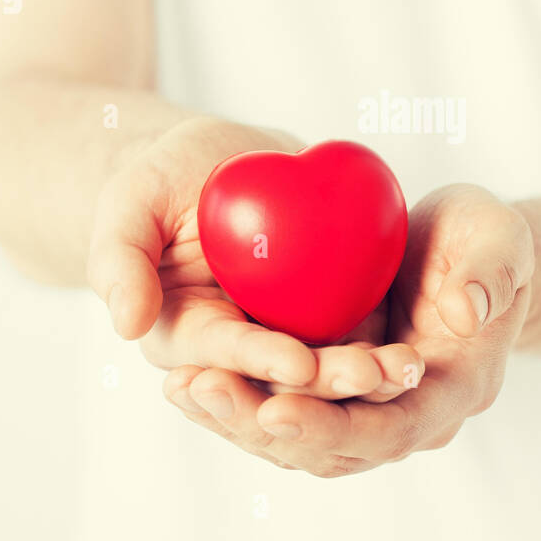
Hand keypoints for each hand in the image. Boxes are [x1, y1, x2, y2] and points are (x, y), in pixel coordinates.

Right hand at [87, 118, 421, 412]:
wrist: (218, 161)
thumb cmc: (161, 178)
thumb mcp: (130, 201)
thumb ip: (119, 258)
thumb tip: (127, 324)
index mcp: (184, 334)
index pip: (224, 353)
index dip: (260, 359)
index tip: (297, 362)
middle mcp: (237, 348)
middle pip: (284, 374)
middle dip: (329, 380)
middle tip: (377, 376)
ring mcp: (284, 334)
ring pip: (328, 366)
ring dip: (367, 375)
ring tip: (408, 369)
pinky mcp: (323, 316)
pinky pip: (356, 336)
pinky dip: (385, 347)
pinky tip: (420, 348)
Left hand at [163, 183, 534, 476]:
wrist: (467, 251)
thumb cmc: (486, 240)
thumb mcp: (501, 237)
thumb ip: (490, 272)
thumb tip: (464, 313)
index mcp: (452, 391)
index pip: (389, 431)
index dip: (330, 427)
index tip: (274, 409)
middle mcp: (407, 416)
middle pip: (329, 448)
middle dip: (260, 425)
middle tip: (202, 389)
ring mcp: (367, 408)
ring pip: (296, 439)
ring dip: (237, 419)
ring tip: (182, 387)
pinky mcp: (333, 392)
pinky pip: (281, 409)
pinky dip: (237, 400)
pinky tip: (187, 379)